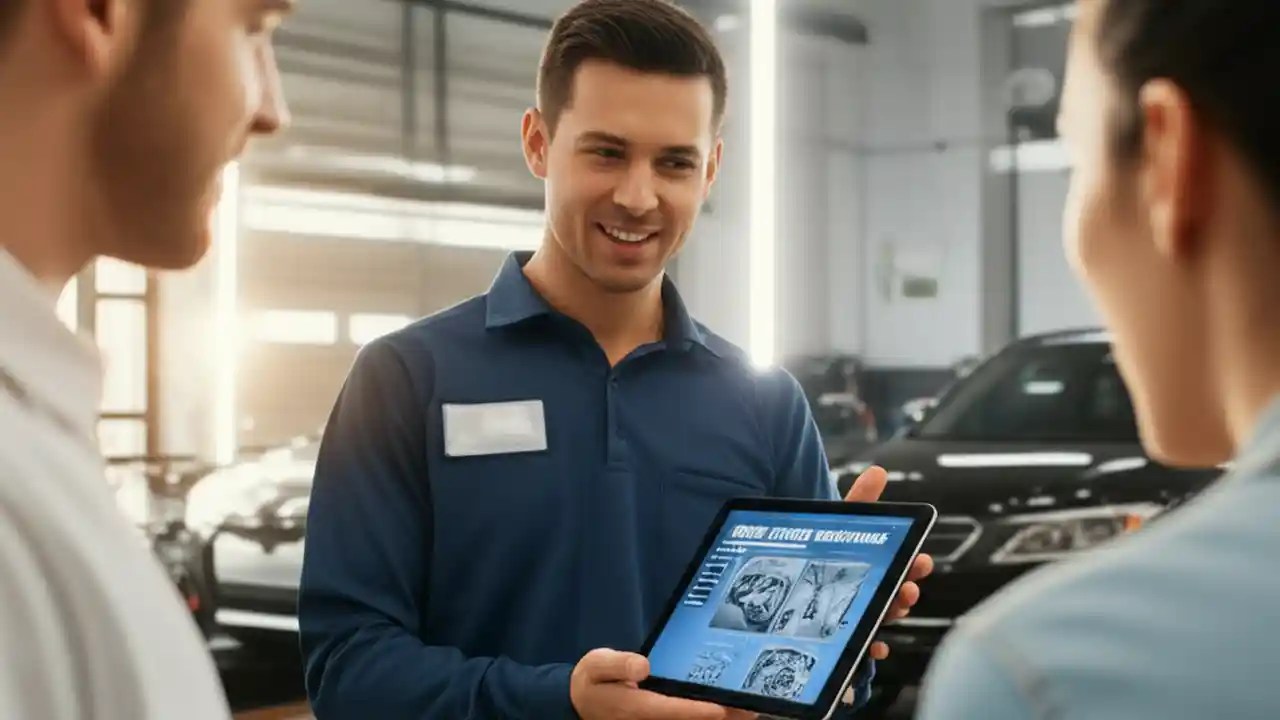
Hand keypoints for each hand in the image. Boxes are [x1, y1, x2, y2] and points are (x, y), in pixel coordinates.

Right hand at [570, 649, 756, 719]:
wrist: (581, 702)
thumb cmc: (592, 681)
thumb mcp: (597, 665)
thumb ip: (617, 664)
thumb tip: (643, 666)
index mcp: (635, 707)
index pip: (671, 710)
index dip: (698, 710)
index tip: (722, 708)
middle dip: (720, 716)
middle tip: (751, 708)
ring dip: (720, 717)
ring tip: (750, 709)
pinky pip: (686, 718)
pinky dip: (709, 715)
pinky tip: (729, 709)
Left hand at [843, 465, 935, 660]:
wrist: (792, 579)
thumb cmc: (827, 550)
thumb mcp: (842, 523)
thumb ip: (860, 500)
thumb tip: (877, 471)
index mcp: (879, 566)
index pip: (902, 565)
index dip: (915, 565)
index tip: (922, 560)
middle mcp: (874, 592)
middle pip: (895, 593)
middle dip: (906, 591)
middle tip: (907, 587)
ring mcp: (862, 615)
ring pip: (883, 617)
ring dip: (893, 613)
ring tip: (894, 607)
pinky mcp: (847, 636)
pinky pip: (862, 647)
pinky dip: (872, 647)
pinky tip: (875, 646)